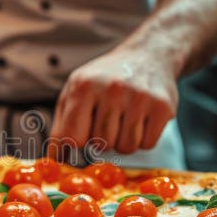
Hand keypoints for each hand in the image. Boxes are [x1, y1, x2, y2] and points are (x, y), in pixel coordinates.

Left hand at [49, 47, 177, 154]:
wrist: (147, 55)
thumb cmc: (104, 78)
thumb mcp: (76, 91)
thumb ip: (62, 125)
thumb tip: (54, 160)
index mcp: (84, 86)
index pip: (73, 137)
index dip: (77, 143)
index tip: (82, 136)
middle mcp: (112, 90)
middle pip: (101, 145)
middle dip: (103, 139)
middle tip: (109, 119)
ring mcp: (139, 98)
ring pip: (126, 148)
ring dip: (124, 141)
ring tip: (125, 118)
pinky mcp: (162, 107)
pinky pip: (147, 144)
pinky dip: (143, 139)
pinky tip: (141, 118)